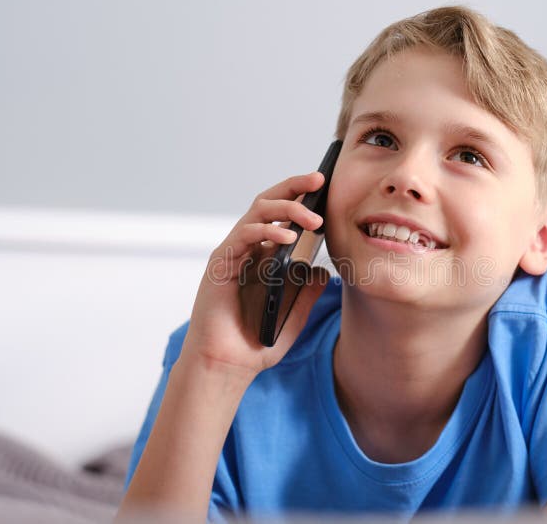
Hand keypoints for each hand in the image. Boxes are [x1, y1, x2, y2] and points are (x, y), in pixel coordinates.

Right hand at [181, 172, 330, 381]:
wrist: (227, 366)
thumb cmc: (255, 343)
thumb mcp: (293, 316)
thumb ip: (306, 293)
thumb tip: (324, 271)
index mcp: (263, 256)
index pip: (282, 216)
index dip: (302, 198)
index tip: (326, 187)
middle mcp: (247, 249)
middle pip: (269, 204)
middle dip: (294, 187)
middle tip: (319, 179)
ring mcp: (233, 253)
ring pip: (257, 212)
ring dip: (287, 209)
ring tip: (313, 219)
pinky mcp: (221, 263)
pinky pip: (244, 236)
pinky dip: (266, 232)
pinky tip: (288, 238)